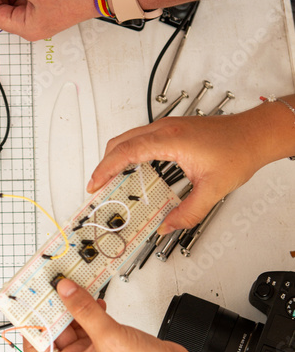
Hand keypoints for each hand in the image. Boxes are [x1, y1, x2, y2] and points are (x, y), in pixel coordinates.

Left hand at [23, 278, 202, 351]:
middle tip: (49, 286)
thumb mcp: (109, 337)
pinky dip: (91, 308)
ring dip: (73, 305)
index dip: (32, 326)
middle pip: (55, 331)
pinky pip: (92, 320)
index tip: (28, 303)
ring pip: (74, 323)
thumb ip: (84, 310)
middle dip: (53, 309)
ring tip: (72, 286)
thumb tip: (64, 290)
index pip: (38, 348)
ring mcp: (95, 350)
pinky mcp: (109, 341)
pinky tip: (95, 299)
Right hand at [87, 113, 269, 234]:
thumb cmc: (239, 150)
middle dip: (104, 164)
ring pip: (130, 138)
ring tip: (111, 180)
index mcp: (171, 139)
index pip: (127, 152)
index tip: (95, 184)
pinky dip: (129, 152)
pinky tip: (133, 168)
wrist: (256, 134)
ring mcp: (168, 126)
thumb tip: (167, 225)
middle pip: (121, 142)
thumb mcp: (213, 189)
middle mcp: (166, 129)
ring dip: (116, 157)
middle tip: (97, 186)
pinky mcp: (173, 129)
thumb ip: (188, 212)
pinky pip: (141, 138)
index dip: (106, 168)